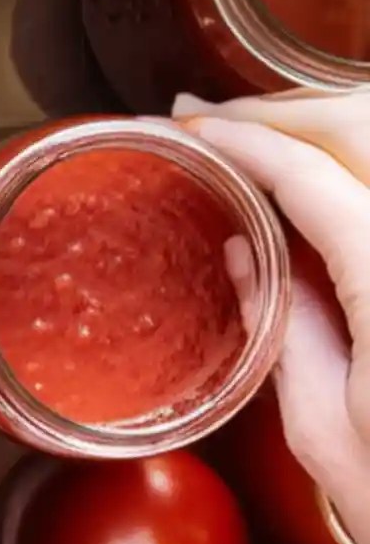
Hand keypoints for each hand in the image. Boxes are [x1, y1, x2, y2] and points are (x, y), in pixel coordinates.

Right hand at [176, 91, 369, 543]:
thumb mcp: (326, 434)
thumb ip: (284, 329)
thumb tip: (246, 254)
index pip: (316, 176)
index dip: (245, 140)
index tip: (191, 130)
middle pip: (367, 127)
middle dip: (281, 109)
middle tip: (210, 117)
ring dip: (330, 120)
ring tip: (264, 131)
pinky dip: (364, 157)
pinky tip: (328, 172)